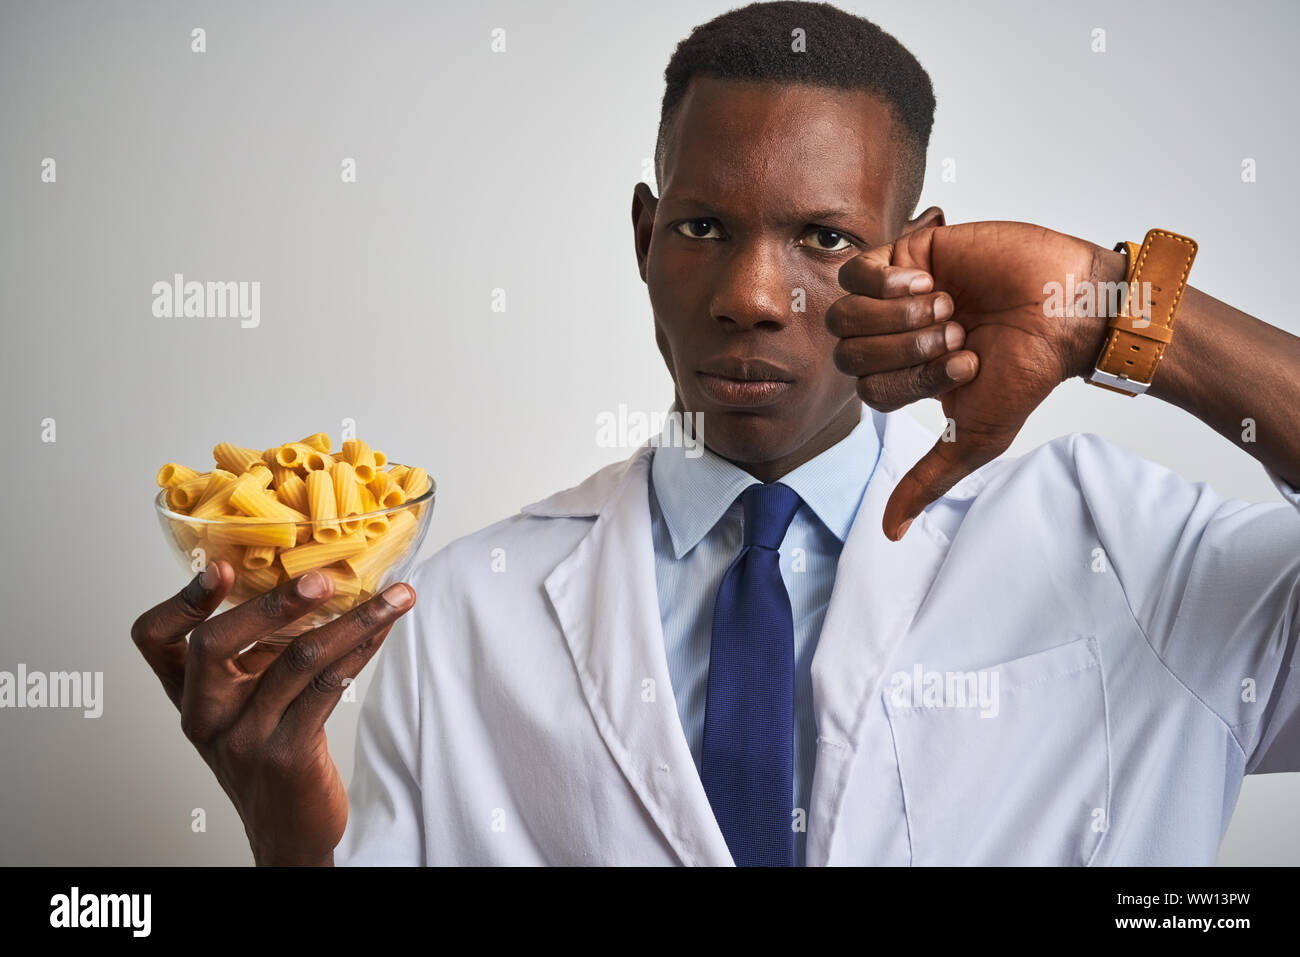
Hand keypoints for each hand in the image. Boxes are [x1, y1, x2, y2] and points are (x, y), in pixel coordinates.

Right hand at [130, 560, 415, 865]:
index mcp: (189, 692)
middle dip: (270, 604)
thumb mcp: (248, 699)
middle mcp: (207, 713)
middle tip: (322, 579)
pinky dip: (361, 652)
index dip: (180, 600)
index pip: (155, 639)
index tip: (217, 566)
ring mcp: (244, 736)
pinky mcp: (286, 755)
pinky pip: (327, 689)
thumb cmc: (270, 750)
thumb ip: (258, 649)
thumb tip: (311, 575)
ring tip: (396, 596)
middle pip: (214, 645)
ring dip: (354, 621)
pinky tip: (384, 632)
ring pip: (295, 660)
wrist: (289, 830)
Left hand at [827, 221, 1113, 539]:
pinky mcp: (902, 254)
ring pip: (844, 315)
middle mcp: (892, 337)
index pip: (865, 388)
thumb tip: (890, 533)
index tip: (965, 365)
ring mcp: (893, 295)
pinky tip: (931, 282)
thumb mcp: (974, 435)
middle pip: (847, 353)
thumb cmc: (1027, 371)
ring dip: (898, 318)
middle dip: (904, 351)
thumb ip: (927, 479)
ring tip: (947, 307)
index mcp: (902, 377)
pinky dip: (888, 284)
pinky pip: (855, 271)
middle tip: (956, 335)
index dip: (910, 381)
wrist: (1064, 306)